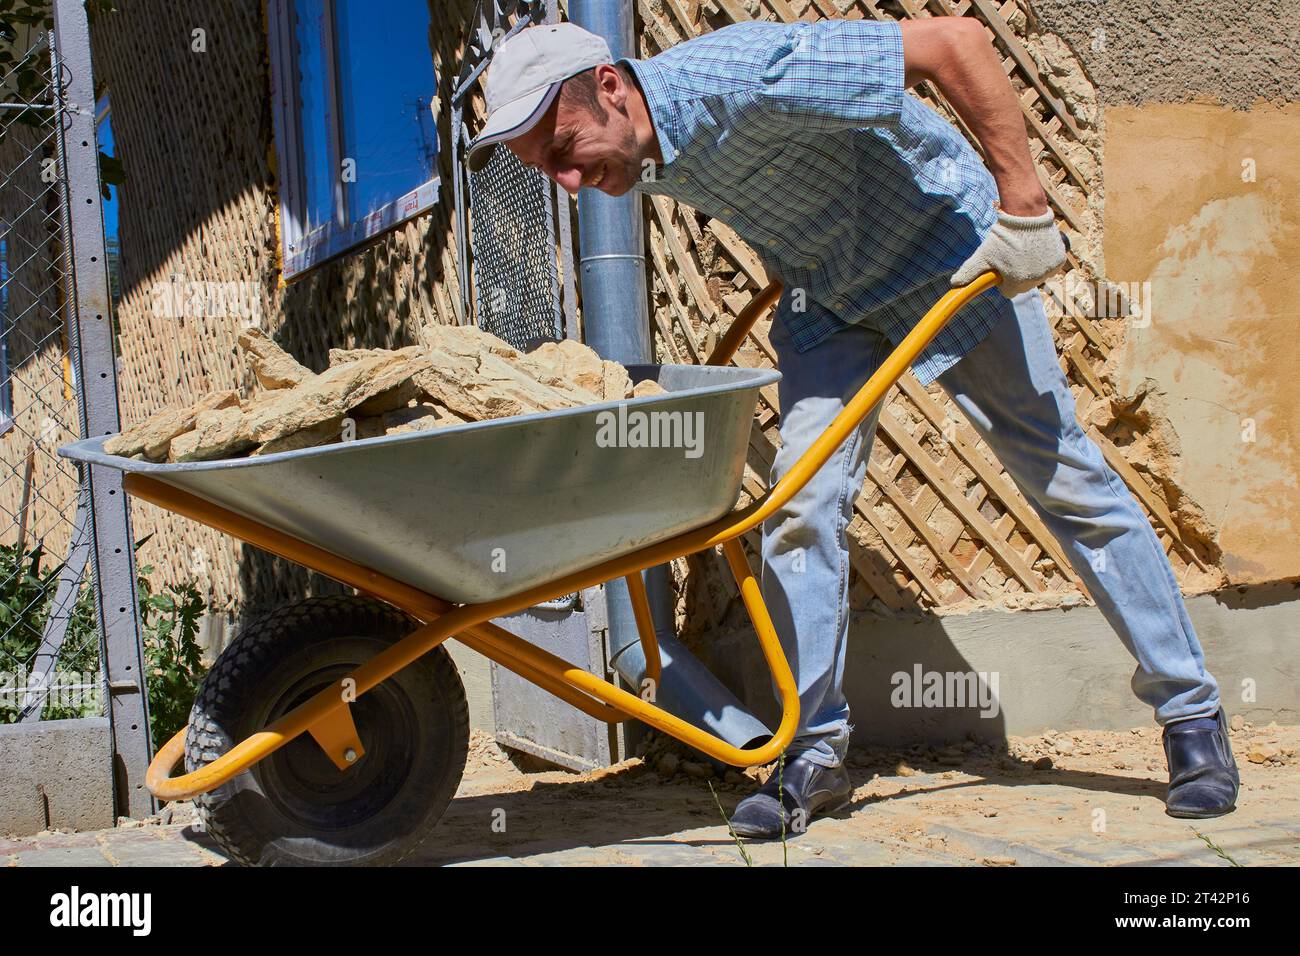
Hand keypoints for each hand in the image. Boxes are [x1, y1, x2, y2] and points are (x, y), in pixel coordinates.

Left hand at [952, 208, 1067, 297]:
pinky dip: (1044, 261)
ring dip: (1031, 267)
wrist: (1026, 215)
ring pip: (1037, 276)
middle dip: (1017, 274)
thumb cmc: (1003, 236)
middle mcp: (1035, 280)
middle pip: (1024, 285)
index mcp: (1016, 283)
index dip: (1004, 281)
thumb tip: (954, 283)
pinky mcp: (1059, 260)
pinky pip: (1050, 267)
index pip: (1008, 292)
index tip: (1002, 268)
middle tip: (1012, 257)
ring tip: (1023, 250)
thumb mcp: (983, 254)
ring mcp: (1049, 270)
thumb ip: (969, 271)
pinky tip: (1036, 249)